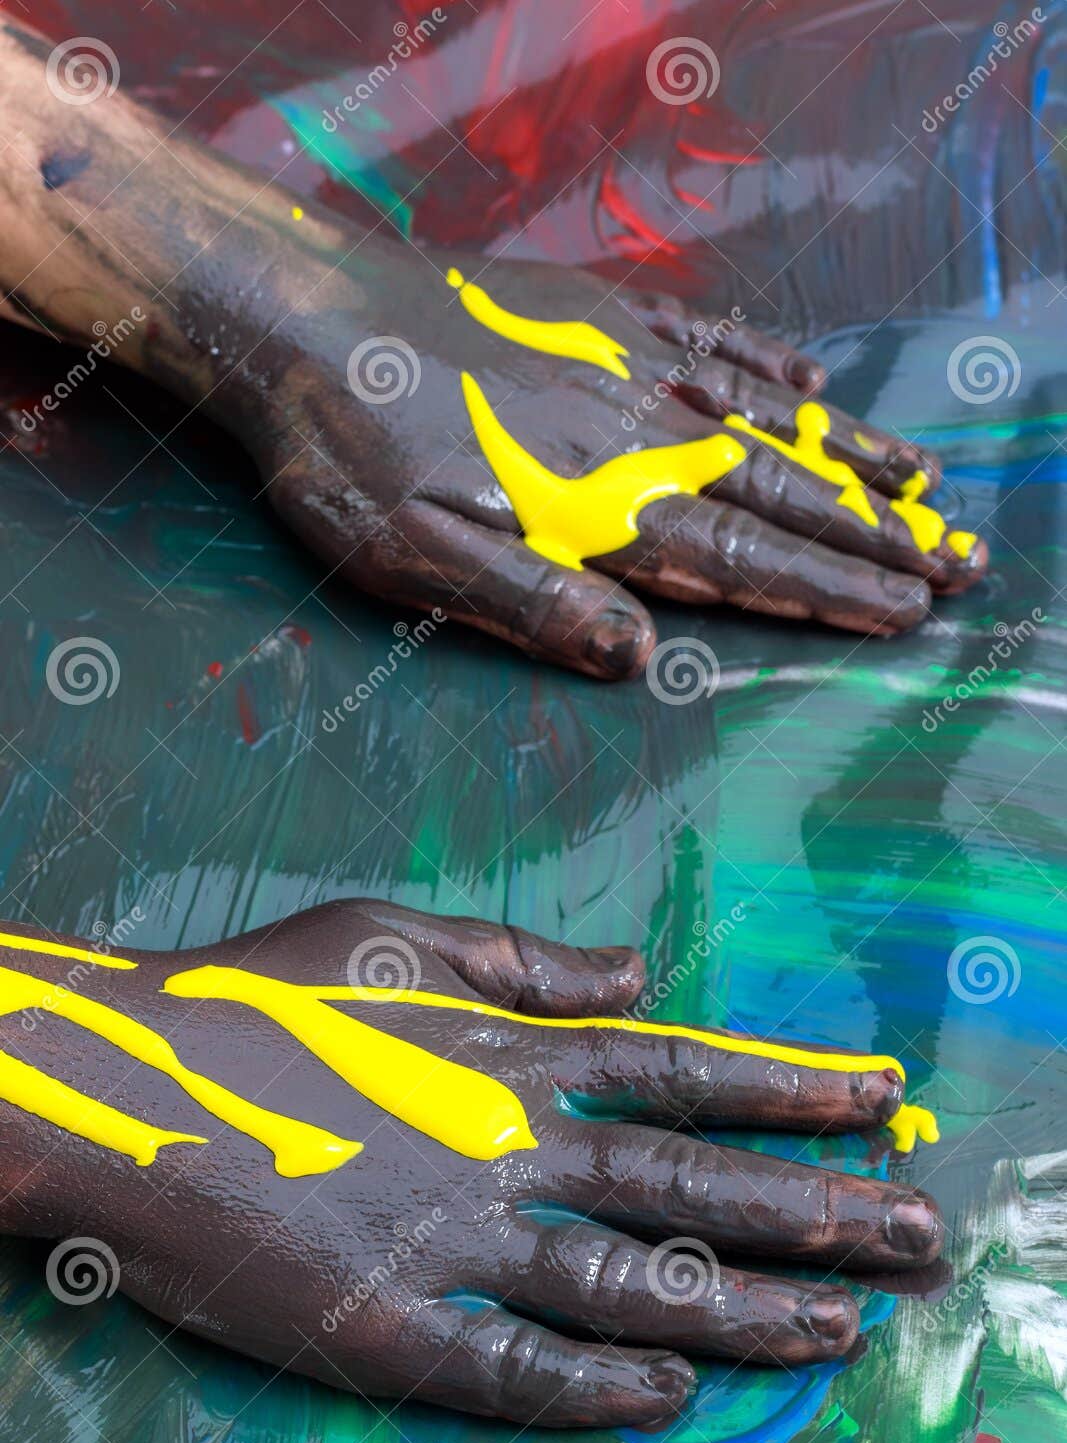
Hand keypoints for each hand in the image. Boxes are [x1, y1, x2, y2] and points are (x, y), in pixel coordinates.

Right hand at [2, 901, 941, 1427]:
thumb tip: (638, 969)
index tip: (887, 1104)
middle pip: (694, 1188)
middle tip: (920, 1235)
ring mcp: (459, 1245)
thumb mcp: (395, 939)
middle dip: (819, 1211)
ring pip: (634, 1285)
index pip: (690, 1076)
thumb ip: (525, 961)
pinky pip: (518, 1369)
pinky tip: (672, 1392)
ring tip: (843, 1326)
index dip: (796, 1092)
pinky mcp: (394, 1329)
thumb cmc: (255, 1001)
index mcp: (516, 1056)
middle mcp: (511, 1149)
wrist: (124, 1095)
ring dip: (747, 1308)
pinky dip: (599, 1383)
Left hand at [218, 224, 986, 678]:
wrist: (291, 308)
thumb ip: (533, 604)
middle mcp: (631, 426)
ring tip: (919, 482)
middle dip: (874, 532)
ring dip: (846, 455)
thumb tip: (641, 657)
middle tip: (956, 560)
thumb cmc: (344, 451)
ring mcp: (618, 359)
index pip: (740, 558)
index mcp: (597, 500)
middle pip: (777, 489)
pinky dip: (765, 362)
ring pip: (761, 413)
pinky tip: (809, 380)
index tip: (904, 610)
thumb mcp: (414, 558)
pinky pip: (704, 337)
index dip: (828, 589)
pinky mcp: (590, 310)